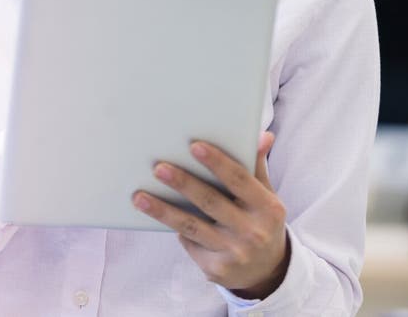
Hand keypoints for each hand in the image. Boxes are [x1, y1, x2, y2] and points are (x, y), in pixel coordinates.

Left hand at [132, 131, 289, 298]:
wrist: (267, 271)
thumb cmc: (261, 221)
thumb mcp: (266, 195)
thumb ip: (257, 166)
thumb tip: (262, 135)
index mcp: (267, 208)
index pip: (239, 179)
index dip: (217, 162)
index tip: (195, 146)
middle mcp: (252, 232)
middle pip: (211, 201)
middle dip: (183, 183)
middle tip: (159, 168)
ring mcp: (234, 253)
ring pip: (192, 226)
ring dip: (163, 210)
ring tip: (140, 197)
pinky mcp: (216, 269)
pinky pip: (189, 242)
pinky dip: (174, 227)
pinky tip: (156, 214)